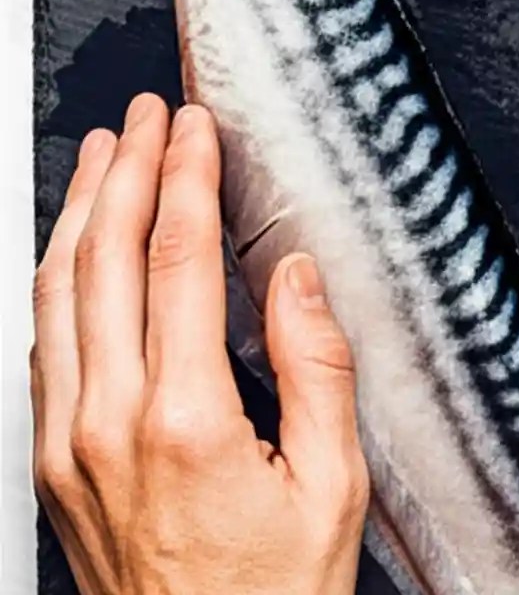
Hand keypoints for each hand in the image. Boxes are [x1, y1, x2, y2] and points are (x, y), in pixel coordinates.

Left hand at [30, 94, 368, 593]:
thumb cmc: (275, 593)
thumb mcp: (332, 488)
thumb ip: (316, 373)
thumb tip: (298, 281)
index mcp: (187, 421)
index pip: (173, 262)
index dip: (183, 180)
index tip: (193, 128)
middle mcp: (109, 424)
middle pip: (100, 261)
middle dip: (122, 172)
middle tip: (144, 116)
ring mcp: (66, 446)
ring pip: (54, 296)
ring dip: (75, 214)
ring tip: (100, 156)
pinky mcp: (51, 468)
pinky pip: (41, 348)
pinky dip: (53, 280)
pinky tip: (70, 255)